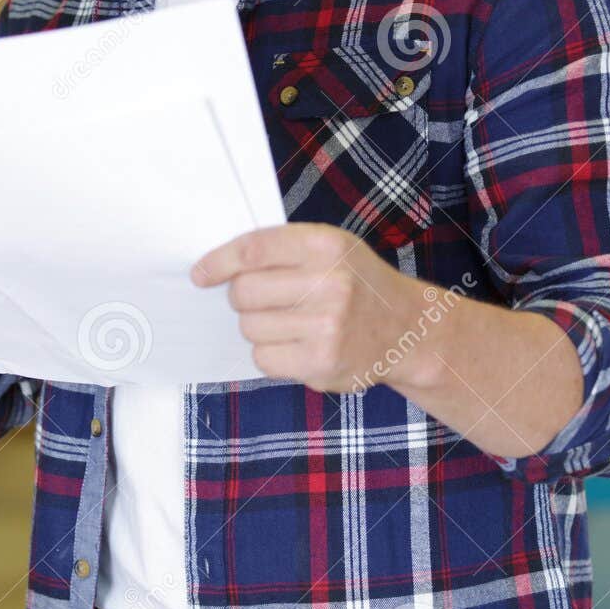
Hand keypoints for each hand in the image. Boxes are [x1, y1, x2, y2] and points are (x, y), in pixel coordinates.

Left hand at [190, 223, 426, 391]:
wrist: (408, 330)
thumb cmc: (357, 284)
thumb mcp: (332, 249)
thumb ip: (282, 250)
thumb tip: (218, 267)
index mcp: (326, 245)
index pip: (253, 250)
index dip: (218, 262)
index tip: (200, 274)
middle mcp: (329, 283)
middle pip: (244, 292)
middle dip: (243, 298)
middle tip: (264, 301)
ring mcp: (327, 327)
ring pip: (250, 328)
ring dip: (259, 328)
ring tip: (291, 324)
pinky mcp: (322, 363)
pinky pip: (264, 359)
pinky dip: (272, 354)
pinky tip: (297, 346)